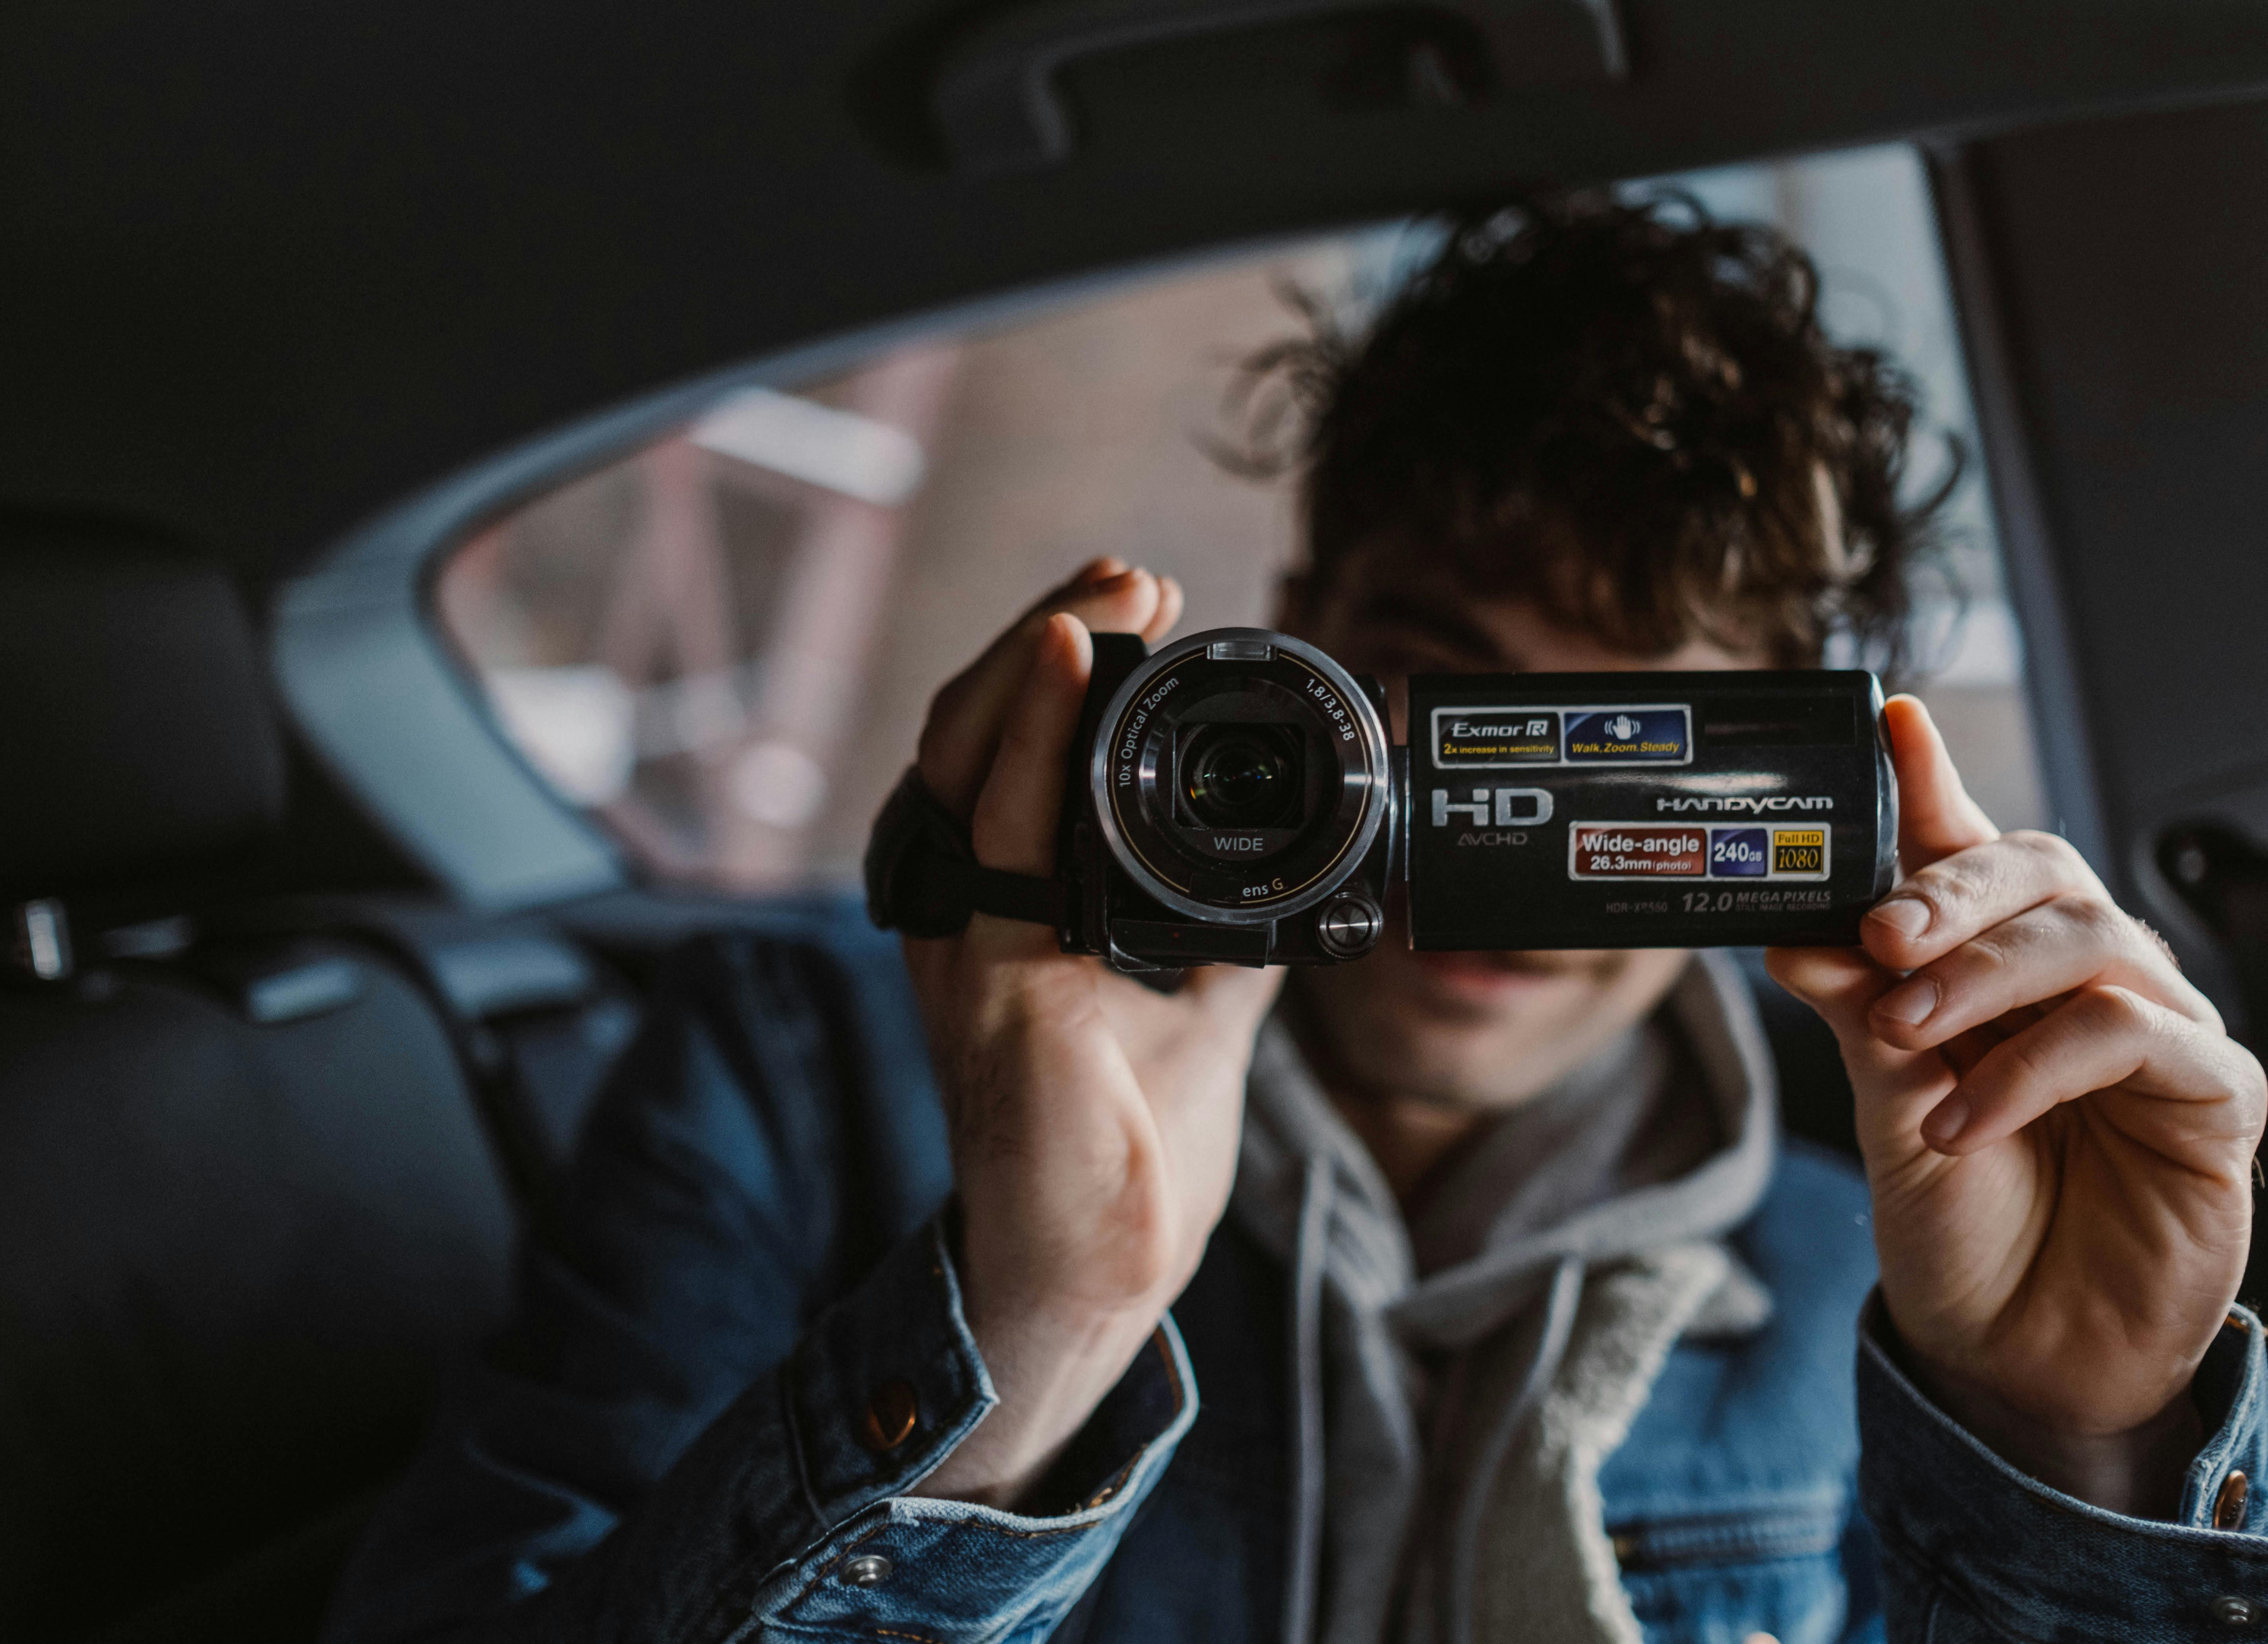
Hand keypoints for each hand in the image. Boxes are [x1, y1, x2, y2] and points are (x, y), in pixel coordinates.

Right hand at [902, 560, 1282, 1507]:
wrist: (1100, 1257)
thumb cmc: (1128, 1137)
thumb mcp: (1199, 995)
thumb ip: (1226, 917)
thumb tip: (1301, 857)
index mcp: (1007, 904)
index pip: (1019, 752)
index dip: (1068, 668)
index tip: (1147, 607)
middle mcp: (967, 908)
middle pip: (983, 730)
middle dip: (1053, 634)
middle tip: (1133, 579)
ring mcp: (965, 941)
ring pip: (972, 756)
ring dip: (1037, 658)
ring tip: (1105, 593)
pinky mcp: (987, 980)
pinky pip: (1001, 830)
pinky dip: (1027, 736)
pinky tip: (1057, 660)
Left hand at [1767, 697, 2265, 1515]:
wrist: (2011, 1351)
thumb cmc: (1958, 1221)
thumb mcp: (1885, 1104)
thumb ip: (1859, 1012)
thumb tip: (1797, 935)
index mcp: (1998, 967)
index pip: (1967, 851)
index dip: (1931, 783)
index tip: (1890, 723)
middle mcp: (2084, 978)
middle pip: (2039, 871)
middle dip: (1950, 891)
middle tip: (1879, 938)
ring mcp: (2159, 1027)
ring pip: (2087, 938)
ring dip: (1982, 982)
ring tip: (1906, 1042)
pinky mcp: (2214, 1093)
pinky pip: (2133, 1034)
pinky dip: (2034, 1068)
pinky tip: (1964, 1122)